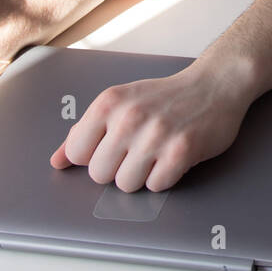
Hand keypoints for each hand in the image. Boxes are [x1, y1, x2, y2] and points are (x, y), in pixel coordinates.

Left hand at [49, 58, 252, 191]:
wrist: (214, 84)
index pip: (77, 154)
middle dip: (118, 169)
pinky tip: (173, 157)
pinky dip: (165, 177)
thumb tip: (57, 161)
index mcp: (108, 103)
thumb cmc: (165, 97)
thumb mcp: (119, 103)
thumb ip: (84, 131)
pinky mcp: (182, 150)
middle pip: (100, 175)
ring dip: (142, 176)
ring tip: (156, 154)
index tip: (114, 145)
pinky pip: (157, 186)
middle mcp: (129, 116)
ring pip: (127, 185)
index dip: (95, 156)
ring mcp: (156, 134)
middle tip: (139, 150)